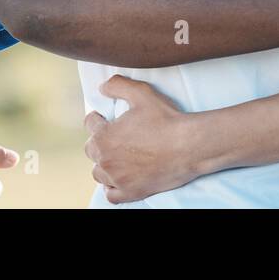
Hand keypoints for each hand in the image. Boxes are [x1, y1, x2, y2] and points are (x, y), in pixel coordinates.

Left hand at [84, 76, 199, 203]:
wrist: (188, 145)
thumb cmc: (165, 119)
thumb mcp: (141, 93)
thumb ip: (117, 85)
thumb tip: (102, 88)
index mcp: (104, 136)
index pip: (90, 124)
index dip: (98, 118)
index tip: (105, 118)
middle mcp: (105, 160)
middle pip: (91, 150)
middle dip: (100, 141)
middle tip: (114, 137)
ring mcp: (117, 179)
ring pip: (98, 173)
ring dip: (104, 164)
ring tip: (117, 157)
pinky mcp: (130, 192)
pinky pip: (111, 194)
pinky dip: (112, 186)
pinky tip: (120, 178)